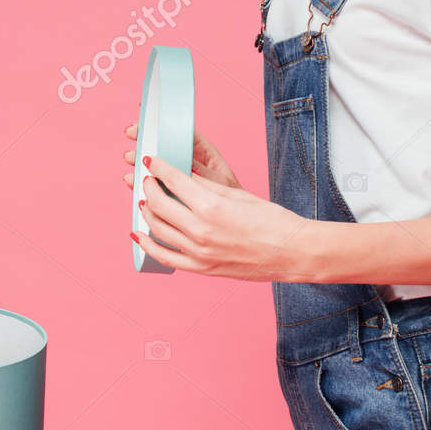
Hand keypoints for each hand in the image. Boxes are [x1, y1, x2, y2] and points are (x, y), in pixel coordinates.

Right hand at [122, 123, 241, 190]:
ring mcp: (179, 178)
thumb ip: (199, 172)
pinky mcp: (171, 193)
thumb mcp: (218, 182)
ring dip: (140, 161)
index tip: (146, 114)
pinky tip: (132, 180)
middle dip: (146, 138)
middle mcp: (189, 161)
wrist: (235, 221)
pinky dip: (141, 182)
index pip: (180, 130)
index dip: (162, 121)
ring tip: (130, 159)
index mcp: (203, 152)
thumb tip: (180, 164)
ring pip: (155, 165)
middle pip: (163, 145)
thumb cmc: (232, 199)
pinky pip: (153, 184)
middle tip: (132, 134)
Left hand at [130, 152, 312, 280]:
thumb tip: (182, 176)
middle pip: (159, 203)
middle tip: (148, 179)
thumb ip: (205, 186)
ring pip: (158, 228)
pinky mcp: (201, 268)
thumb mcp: (237, 195)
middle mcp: (200, 230)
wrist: (292, 252)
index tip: (152, 161)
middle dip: (149, 187)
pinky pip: (165, 257)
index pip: (173, 180)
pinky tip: (138, 234)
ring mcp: (199, 252)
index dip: (159, 167)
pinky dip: (148, 245)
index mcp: (210, 206)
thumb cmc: (272, 221)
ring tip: (144, 201)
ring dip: (146, 211)